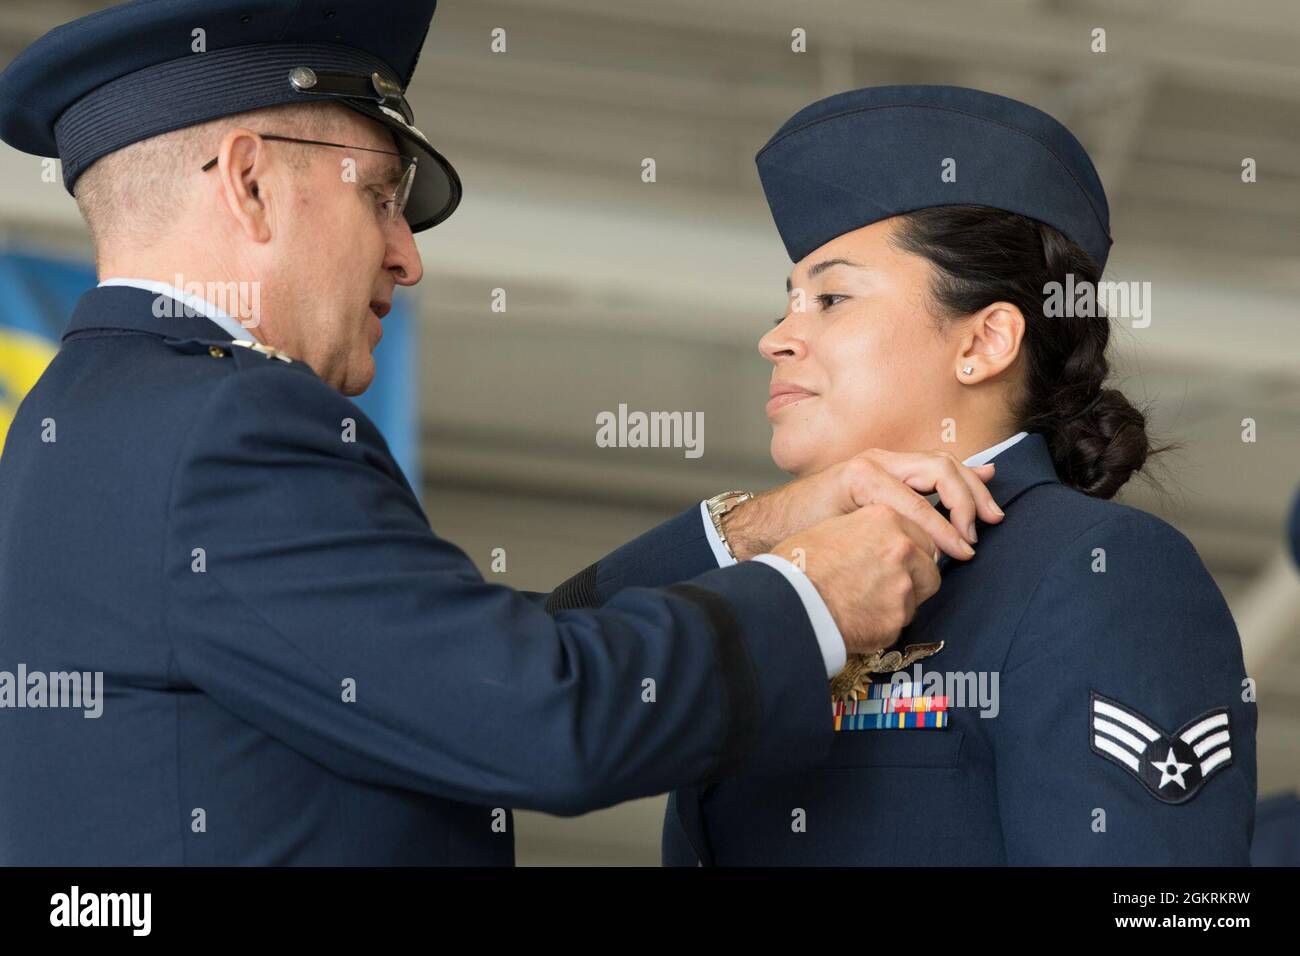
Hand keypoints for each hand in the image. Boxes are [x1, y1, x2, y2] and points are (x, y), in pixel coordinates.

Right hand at [723, 449, 1003, 562]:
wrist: (765, 535)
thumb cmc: (812, 540)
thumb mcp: (865, 532)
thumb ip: (900, 527)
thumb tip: (942, 539)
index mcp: (886, 470)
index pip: (942, 466)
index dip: (974, 486)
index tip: (994, 513)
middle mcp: (880, 460)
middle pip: (945, 464)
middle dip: (974, 495)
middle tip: (989, 526)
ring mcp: (867, 466)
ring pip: (932, 472)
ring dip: (956, 508)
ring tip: (965, 542)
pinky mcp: (855, 478)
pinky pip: (905, 497)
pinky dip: (929, 521)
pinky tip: (940, 545)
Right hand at [769, 505, 940, 653]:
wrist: (786, 601)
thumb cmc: (796, 564)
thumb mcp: (831, 526)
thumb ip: (865, 531)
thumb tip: (877, 542)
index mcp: (885, 519)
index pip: (921, 534)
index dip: (910, 551)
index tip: (902, 560)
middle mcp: (901, 548)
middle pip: (928, 566)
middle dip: (915, 576)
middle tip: (886, 584)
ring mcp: (902, 586)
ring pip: (918, 596)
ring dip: (900, 601)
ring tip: (866, 602)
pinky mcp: (896, 620)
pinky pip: (898, 623)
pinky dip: (882, 624)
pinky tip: (856, 619)